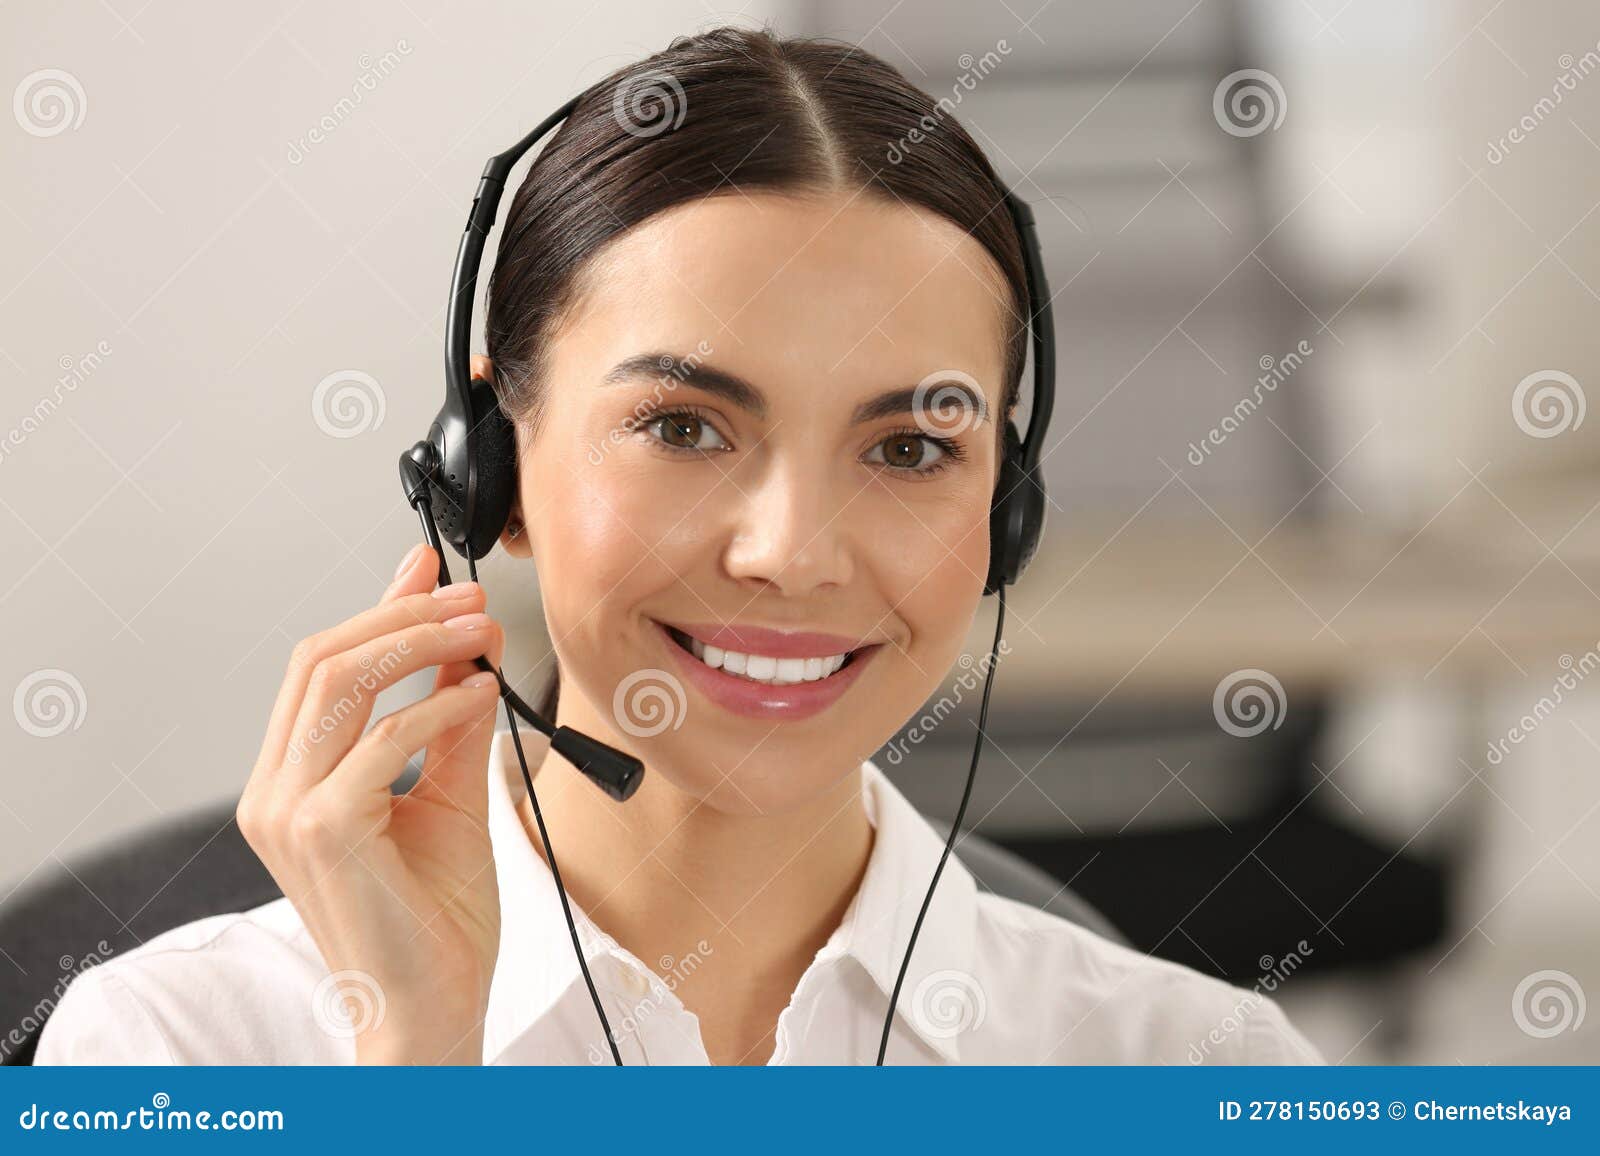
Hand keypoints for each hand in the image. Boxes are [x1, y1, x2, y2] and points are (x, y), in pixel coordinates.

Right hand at [237, 545, 505, 1063]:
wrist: (433, 1004)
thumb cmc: (435, 917)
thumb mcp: (445, 792)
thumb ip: (446, 719)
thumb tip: (464, 644)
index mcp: (289, 782)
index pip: (321, 668)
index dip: (377, 606)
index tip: (432, 568)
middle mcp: (273, 791)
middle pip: (322, 659)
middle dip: (402, 613)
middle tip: (470, 595)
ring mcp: (287, 810)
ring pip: (341, 684)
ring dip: (420, 643)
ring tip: (483, 629)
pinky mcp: (320, 830)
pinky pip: (384, 739)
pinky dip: (439, 705)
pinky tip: (483, 695)